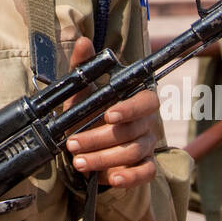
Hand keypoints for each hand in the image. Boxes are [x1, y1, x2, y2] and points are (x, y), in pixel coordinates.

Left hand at [64, 35, 158, 188]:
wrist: (90, 142)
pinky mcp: (145, 167)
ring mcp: (148, 146)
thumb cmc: (90, 112)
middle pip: (131, 131)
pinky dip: (129, 178)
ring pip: (132, 153)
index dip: (128, 108)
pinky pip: (145, 173)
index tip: (108, 114)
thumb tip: (83, 41)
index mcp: (138, 100)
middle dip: (99, 138)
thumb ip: (84, 66)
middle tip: (73, 143)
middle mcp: (148, 122)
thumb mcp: (83, 90)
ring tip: (78, 161)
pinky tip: (113, 179)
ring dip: (103, 158)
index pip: (145, 101)